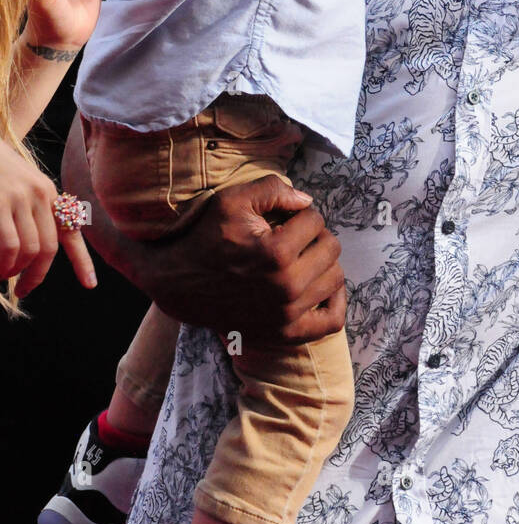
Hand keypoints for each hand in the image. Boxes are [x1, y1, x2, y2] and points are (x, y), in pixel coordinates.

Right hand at [0, 138, 95, 297]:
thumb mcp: (21, 186)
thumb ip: (31, 213)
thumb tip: (31, 254)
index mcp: (48, 193)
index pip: (70, 230)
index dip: (82, 261)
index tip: (91, 284)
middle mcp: (38, 194)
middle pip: (47, 248)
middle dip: (34, 275)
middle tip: (20, 288)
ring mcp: (17, 197)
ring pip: (26, 250)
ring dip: (12, 271)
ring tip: (1, 275)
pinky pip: (8, 244)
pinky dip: (1, 263)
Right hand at [62, 117, 346, 344]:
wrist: (178, 284)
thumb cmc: (206, 237)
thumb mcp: (232, 201)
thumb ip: (272, 190)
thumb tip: (306, 201)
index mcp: (276, 253)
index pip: (315, 220)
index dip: (301, 214)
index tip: (284, 218)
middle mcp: (286, 287)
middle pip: (331, 249)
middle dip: (315, 236)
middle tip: (295, 236)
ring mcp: (288, 314)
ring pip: (335, 279)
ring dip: (324, 263)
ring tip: (303, 257)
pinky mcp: (286, 333)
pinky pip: (331, 321)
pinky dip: (334, 302)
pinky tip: (319, 285)